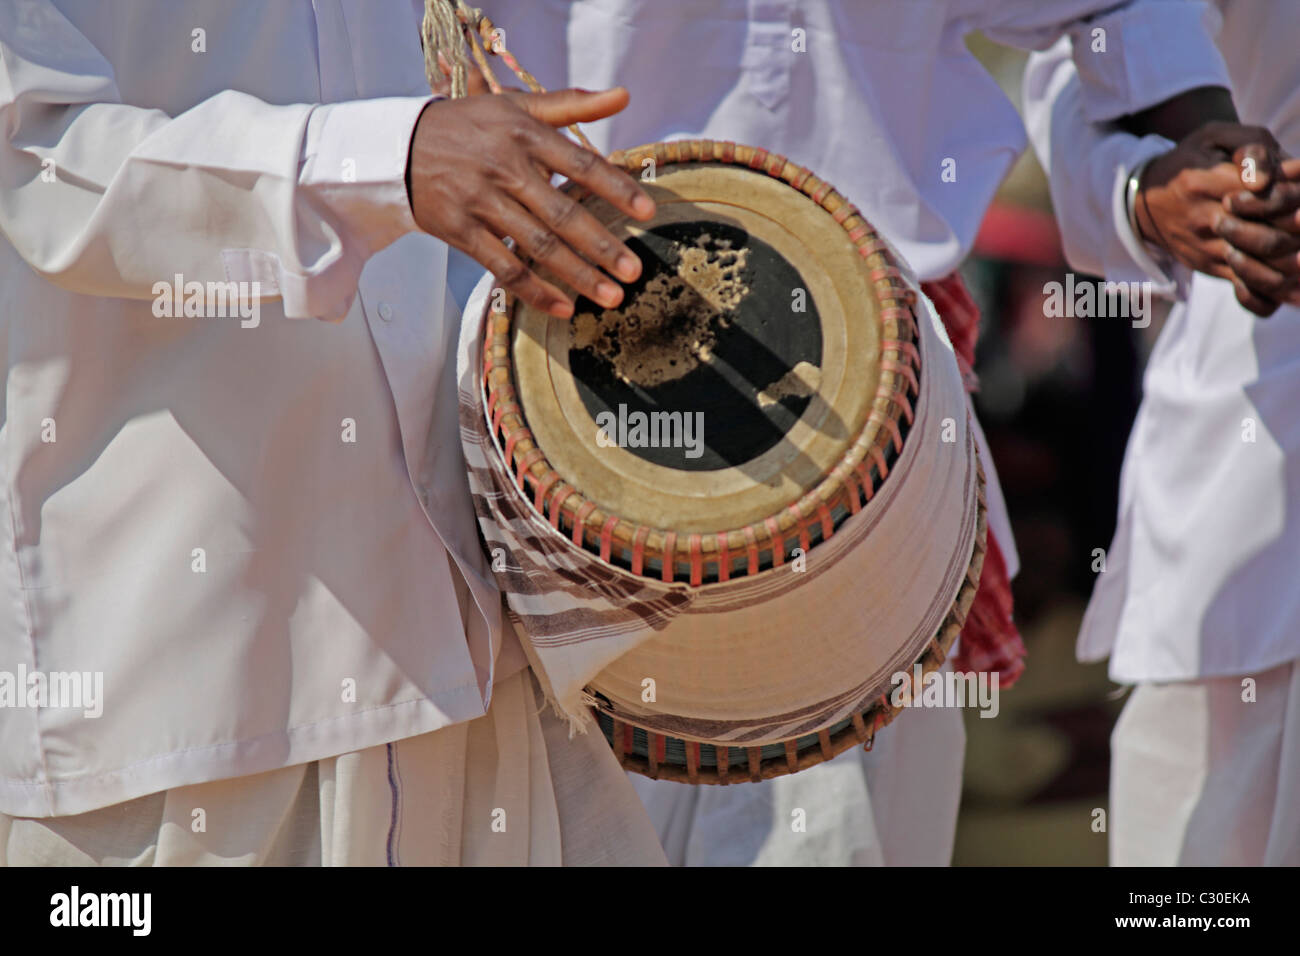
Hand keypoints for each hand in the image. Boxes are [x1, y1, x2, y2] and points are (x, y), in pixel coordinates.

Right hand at [407, 87, 654, 317]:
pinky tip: (563, 309)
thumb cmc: (471, 126)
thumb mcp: (517, 106)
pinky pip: (503, 267)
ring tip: (611, 297)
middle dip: (601, 246)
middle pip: (562, 214)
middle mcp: (504, 169)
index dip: (616, 189)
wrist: (399, 147)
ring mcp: (481, 202)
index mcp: (524, 135)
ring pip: (537, 246)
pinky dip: (534, 291)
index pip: (580, 164)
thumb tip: (624, 95)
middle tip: (633, 271)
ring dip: (576, 275)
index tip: (647, 212)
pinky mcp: (460, 231)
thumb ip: (572, 104)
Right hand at [1135, 122, 1299, 315]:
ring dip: (1288, 270)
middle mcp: (1203, 220)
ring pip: (1254, 268)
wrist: (1146, 201)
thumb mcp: (1215, 138)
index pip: (1260, 195)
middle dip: (1296, 235)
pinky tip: (1293, 293)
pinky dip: (1269, 294)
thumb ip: (1253, 148)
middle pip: (1262, 237)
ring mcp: (1205, 248)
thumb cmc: (1192, 161)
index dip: (1290, 199)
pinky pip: (1240, 287)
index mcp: (1205, 182)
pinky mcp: (1208, 266)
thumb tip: (1275, 177)